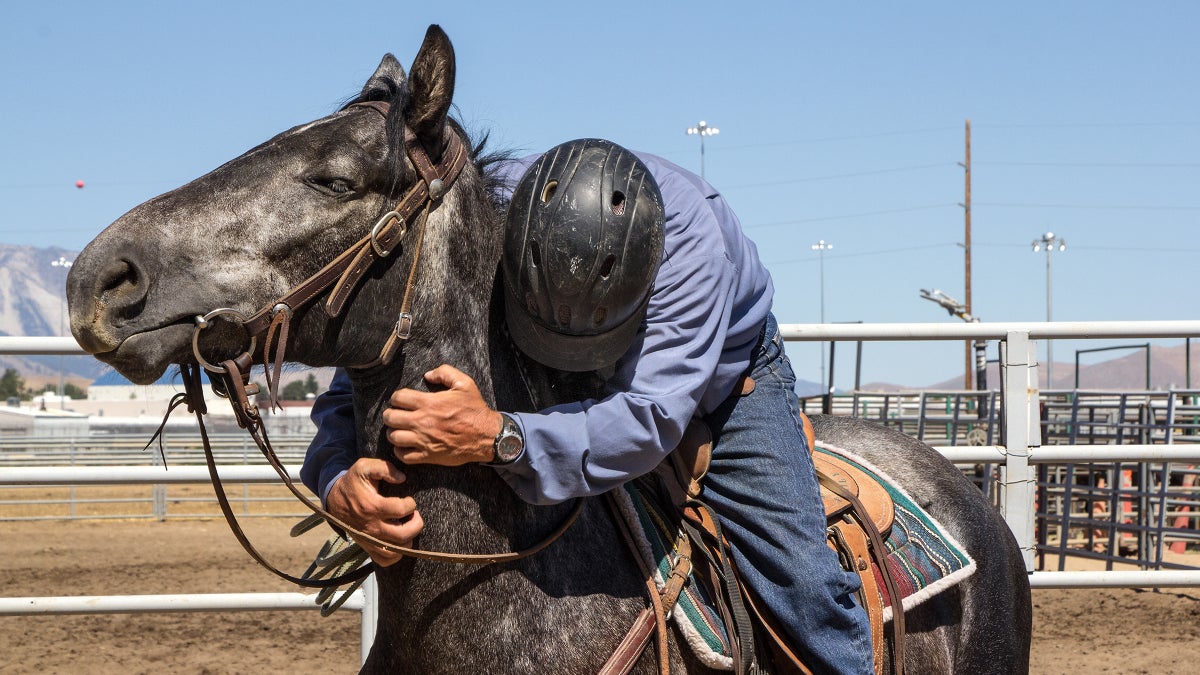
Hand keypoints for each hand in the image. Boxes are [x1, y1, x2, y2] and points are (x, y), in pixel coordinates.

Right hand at [325, 457, 423, 566]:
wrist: (334, 499)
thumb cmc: (352, 482)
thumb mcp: (364, 467)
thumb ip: (384, 468)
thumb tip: (402, 478)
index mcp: (372, 506)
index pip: (401, 510)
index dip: (411, 504)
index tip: (409, 500)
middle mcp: (371, 526)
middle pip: (402, 535)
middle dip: (416, 524)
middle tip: (414, 516)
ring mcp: (369, 539)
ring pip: (396, 550)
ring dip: (408, 540)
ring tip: (407, 527)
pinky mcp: (367, 547)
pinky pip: (384, 560)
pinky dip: (396, 555)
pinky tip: (399, 542)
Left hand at [382, 364, 501, 465]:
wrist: (487, 436)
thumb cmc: (475, 410)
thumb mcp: (465, 384)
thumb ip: (445, 373)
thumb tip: (428, 375)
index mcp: (429, 403)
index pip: (398, 398)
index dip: (397, 397)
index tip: (401, 400)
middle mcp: (423, 421)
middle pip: (390, 418)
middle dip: (391, 414)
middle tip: (397, 414)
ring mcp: (424, 440)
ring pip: (393, 437)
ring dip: (393, 432)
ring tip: (400, 430)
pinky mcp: (428, 455)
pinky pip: (403, 455)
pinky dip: (400, 450)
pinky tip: (405, 445)